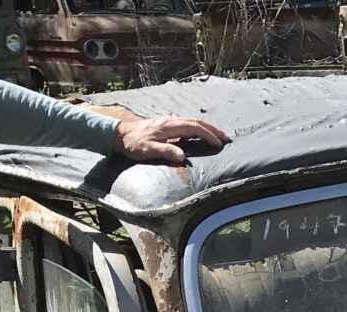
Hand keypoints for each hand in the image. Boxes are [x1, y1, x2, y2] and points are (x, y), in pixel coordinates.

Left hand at [114, 116, 232, 164]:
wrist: (119, 134)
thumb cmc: (133, 144)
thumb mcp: (148, 150)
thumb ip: (166, 152)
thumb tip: (183, 157)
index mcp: (169, 126)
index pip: (194, 128)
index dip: (208, 135)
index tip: (219, 144)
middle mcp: (171, 120)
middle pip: (197, 122)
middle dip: (213, 130)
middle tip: (226, 138)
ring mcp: (169, 121)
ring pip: (193, 121)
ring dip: (207, 128)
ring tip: (218, 136)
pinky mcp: (167, 124)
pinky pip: (187, 123)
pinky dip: (199, 128)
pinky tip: (202, 134)